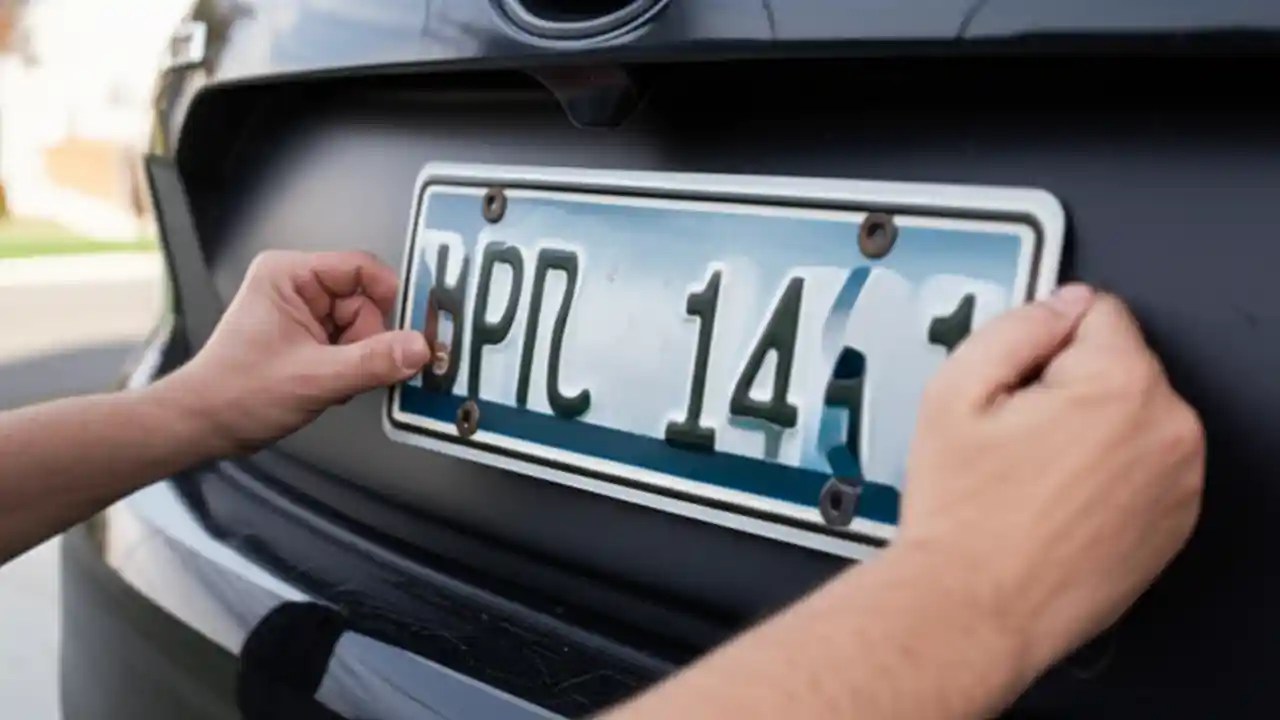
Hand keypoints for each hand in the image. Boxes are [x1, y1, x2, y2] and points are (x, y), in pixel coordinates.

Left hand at [154, 250, 430, 456]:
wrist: (204, 426)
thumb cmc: (234, 393)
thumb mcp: (314, 378)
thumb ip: (372, 361)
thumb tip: (418, 347)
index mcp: (288, 275)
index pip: (361, 268)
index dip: (388, 299)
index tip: (406, 331)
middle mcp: (296, 287)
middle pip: (366, 302)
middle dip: (366, 341)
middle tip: (347, 368)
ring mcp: (303, 313)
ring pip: (363, 327)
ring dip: (357, 359)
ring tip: (330, 380)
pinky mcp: (309, 338)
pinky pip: (353, 345)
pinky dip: (351, 368)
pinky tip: (329, 383)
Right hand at [895, 286, 1204, 682]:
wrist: (974, 608)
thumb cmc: (963, 517)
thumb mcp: (955, 393)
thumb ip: (1015, 327)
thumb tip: (1058, 304)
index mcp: (1121, 385)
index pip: (1095, 310)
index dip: (1041, 340)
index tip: (1015, 380)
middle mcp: (1169, 430)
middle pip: (1119, 363)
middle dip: (1069, 385)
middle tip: (1013, 436)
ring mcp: (1180, 482)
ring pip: (1133, 416)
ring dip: (1091, 429)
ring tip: (1033, 476)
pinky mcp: (1176, 523)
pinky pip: (1144, 466)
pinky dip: (1109, 474)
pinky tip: (1057, 503)